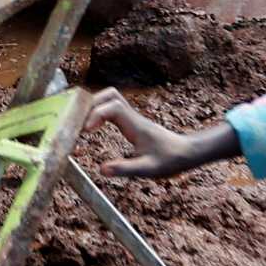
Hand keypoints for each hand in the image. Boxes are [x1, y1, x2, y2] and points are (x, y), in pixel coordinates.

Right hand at [85, 89, 236, 179]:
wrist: (187, 153)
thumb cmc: (170, 160)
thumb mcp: (148, 169)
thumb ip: (126, 169)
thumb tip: (102, 169)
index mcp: (136, 125)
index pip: (113, 107)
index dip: (95, 114)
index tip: (85, 131)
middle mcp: (133, 117)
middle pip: (109, 95)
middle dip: (90, 105)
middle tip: (78, 123)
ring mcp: (133, 117)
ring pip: (111, 98)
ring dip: (94, 106)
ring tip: (82, 124)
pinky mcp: (132, 122)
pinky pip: (113, 108)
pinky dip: (100, 112)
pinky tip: (93, 128)